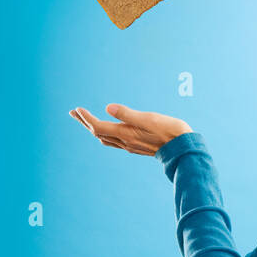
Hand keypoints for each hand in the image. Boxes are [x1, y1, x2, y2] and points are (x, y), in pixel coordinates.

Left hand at [69, 104, 192, 155]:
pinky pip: (114, 142)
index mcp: (126, 134)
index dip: (86, 118)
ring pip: (105, 138)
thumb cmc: (169, 130)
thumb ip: (128, 114)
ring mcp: (130, 146)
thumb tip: (108, 108)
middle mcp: (125, 142)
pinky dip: (105, 134)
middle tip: (73, 113)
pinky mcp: (136, 147)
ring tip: (86, 120)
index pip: (98, 126)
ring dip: (93, 128)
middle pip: (98, 133)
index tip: (76, 109)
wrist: (183, 149)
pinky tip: (108, 131)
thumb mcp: (149, 119)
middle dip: (85, 122)